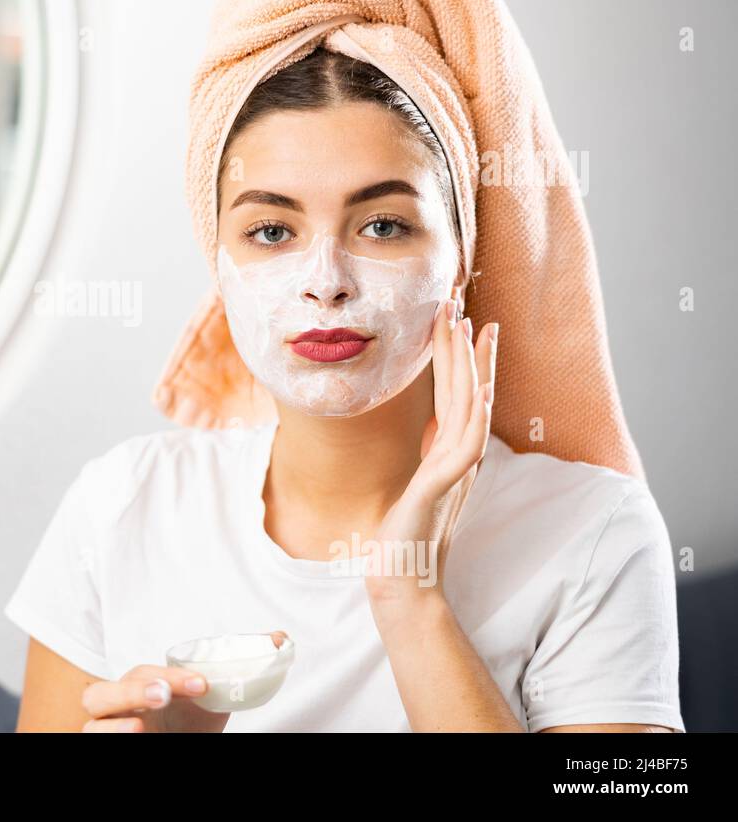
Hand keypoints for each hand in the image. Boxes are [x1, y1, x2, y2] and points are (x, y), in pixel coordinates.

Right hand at [80, 631, 289, 731]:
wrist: (182, 741)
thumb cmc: (189, 721)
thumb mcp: (214, 697)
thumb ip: (240, 667)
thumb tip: (280, 639)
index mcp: (138, 685)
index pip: (145, 672)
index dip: (171, 676)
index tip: (203, 684)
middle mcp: (116, 709)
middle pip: (99, 693)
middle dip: (130, 692)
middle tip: (163, 696)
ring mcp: (109, 732)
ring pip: (90, 727)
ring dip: (113, 726)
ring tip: (141, 729)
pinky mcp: (108, 749)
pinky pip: (95, 743)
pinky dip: (111, 741)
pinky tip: (136, 739)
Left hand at [364, 298, 496, 602]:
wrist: (401, 575)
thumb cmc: (406, 531)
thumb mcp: (419, 479)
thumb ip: (429, 452)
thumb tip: (431, 425)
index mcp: (451, 451)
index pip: (463, 394)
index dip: (467, 358)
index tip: (467, 321)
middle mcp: (459, 456)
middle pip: (467, 390)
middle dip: (465, 347)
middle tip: (461, 305)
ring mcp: (454, 470)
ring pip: (468, 408)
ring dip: (470, 368)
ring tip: (467, 330)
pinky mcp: (442, 486)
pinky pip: (465, 446)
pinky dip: (474, 417)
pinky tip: (477, 392)